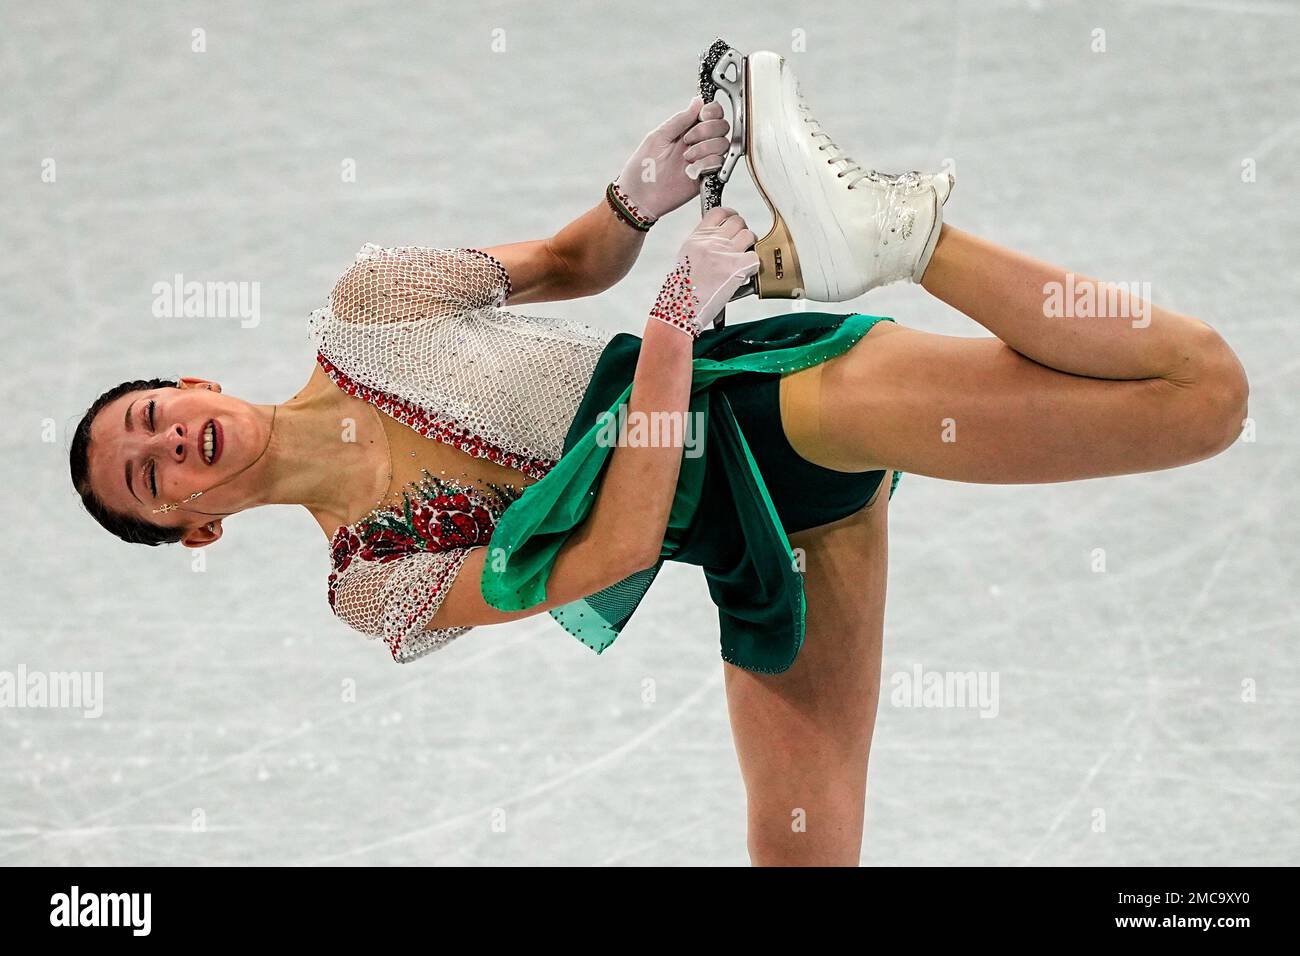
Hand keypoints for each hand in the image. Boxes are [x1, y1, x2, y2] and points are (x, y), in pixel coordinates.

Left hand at [615, 96, 731, 220]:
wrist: (640, 197)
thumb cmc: (643, 167)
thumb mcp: (659, 136)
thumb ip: (680, 119)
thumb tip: (698, 101)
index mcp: (687, 129)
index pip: (712, 113)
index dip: (712, 111)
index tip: (701, 116)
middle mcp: (698, 142)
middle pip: (722, 126)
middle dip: (707, 130)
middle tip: (687, 140)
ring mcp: (703, 159)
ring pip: (722, 144)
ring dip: (704, 148)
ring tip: (687, 158)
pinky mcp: (706, 176)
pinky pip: (718, 163)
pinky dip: (705, 164)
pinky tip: (691, 170)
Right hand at [649, 207, 757, 338]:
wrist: (680, 309)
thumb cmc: (680, 290)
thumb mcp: (685, 258)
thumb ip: (702, 244)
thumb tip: (719, 240)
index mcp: (696, 237)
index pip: (719, 212)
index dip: (730, 214)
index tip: (733, 219)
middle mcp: (711, 242)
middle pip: (737, 221)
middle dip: (742, 230)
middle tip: (742, 241)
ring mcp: (725, 254)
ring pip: (749, 236)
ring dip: (750, 245)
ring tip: (744, 257)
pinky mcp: (737, 269)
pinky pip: (755, 258)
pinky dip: (753, 266)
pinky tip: (745, 273)